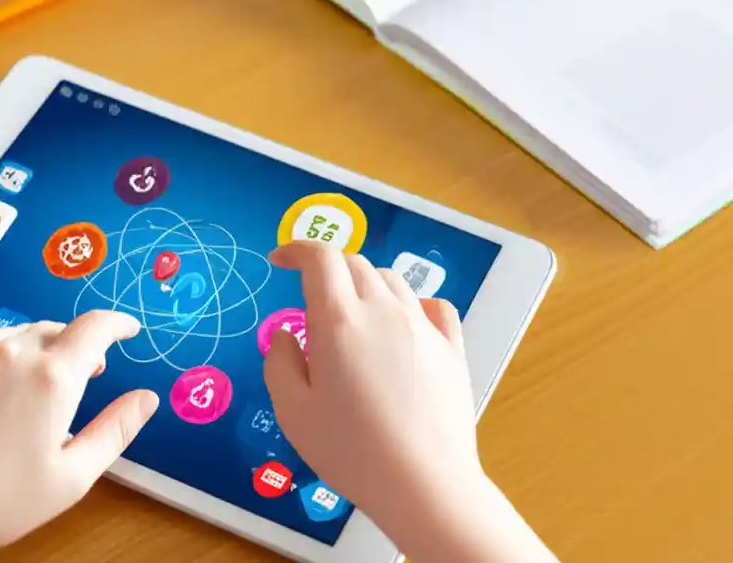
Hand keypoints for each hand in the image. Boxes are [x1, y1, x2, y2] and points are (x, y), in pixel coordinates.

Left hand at [0, 310, 158, 558]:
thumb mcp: (71, 477)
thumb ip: (116, 430)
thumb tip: (147, 398)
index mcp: (52, 379)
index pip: (96, 328)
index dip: (117, 324)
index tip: (127, 329)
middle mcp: (12, 351)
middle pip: (57, 331)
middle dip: (74, 349)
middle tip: (79, 381)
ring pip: (17, 335)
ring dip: (33, 354)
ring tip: (26, 398)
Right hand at [263, 242, 553, 561]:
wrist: (424, 483)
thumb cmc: (350, 450)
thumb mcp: (293, 412)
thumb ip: (280, 363)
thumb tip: (288, 336)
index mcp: (339, 319)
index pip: (320, 258)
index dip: (296, 249)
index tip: (280, 261)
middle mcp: (383, 310)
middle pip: (355, 264)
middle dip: (328, 269)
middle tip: (311, 299)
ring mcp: (423, 326)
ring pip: (391, 281)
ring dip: (364, 286)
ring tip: (353, 318)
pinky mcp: (452, 348)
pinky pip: (432, 306)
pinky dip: (410, 304)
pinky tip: (403, 326)